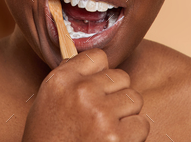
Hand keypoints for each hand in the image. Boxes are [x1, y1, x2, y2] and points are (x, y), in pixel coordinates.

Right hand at [22, 48, 148, 141]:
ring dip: (126, 115)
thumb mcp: (49, 99)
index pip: (99, 57)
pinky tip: (113, 141)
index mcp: (61, 79)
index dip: (100, 75)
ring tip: (105, 129)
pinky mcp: (116, 136)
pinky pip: (141, 123)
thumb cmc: (49, 136)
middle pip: (121, 77)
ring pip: (134, 99)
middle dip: (115, 96)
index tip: (93, 91)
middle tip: (99, 116)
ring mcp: (100, 113)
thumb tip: (98, 60)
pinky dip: (133, 135)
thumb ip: (71, 76)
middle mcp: (80, 91)